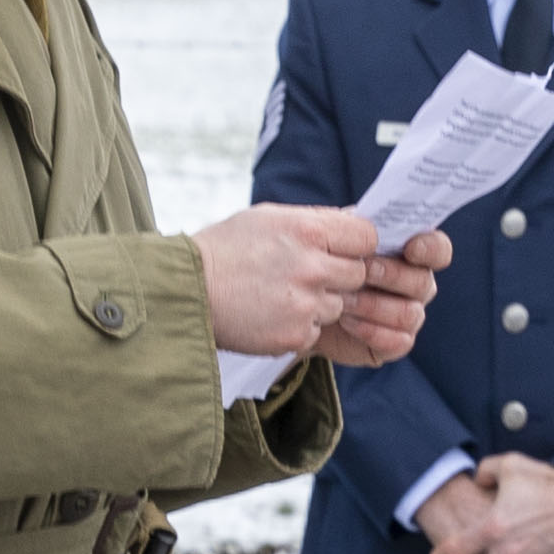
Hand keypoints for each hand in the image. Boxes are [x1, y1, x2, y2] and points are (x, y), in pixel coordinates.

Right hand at [193, 203, 392, 356]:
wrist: (186, 291)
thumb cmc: (227, 249)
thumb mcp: (270, 218)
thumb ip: (317, 221)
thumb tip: (357, 221)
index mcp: (308, 230)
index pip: (366, 237)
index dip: (356, 245)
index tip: (341, 250)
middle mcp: (311, 267)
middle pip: (359, 274)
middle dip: (338, 275)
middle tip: (305, 274)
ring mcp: (305, 304)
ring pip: (339, 305)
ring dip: (319, 302)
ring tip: (280, 294)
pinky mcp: (295, 335)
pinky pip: (316, 330)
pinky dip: (299, 325)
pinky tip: (271, 313)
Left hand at [314, 229, 449, 368]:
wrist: (303, 303)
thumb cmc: (324, 262)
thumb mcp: (336, 237)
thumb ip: (356, 228)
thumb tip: (367, 226)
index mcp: (411, 253)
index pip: (438, 249)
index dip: (430, 249)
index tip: (411, 249)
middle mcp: (416, 284)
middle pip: (423, 283)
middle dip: (391, 276)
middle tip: (359, 273)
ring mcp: (408, 315)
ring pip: (410, 313)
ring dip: (374, 306)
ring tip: (344, 300)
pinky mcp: (395, 342)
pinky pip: (398, 341)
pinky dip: (371, 331)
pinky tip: (347, 322)